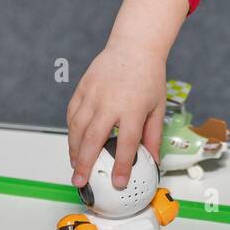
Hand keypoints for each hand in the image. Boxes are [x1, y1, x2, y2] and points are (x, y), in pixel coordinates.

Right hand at [67, 0, 187, 188]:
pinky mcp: (82, 88)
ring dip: (74, 150)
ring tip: (75, 167)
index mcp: (133, 108)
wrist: (134, 47)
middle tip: (81, 182)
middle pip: (94, 138)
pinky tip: (74, 144)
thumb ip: (153, 135)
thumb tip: (154, 160)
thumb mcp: (158, 107)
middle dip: (85, 163)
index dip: (122, 164)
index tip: (118, 182)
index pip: (126, 142)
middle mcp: (110, 102)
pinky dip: (71, 131)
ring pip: (77, 128)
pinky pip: (72, 114)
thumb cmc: (149, 77)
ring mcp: (93, 94)